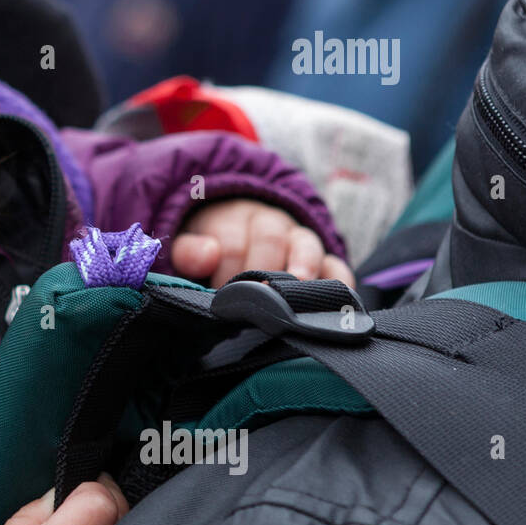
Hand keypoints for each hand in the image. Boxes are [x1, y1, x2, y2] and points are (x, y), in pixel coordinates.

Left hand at [170, 198, 355, 289]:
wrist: (235, 236)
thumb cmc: (209, 250)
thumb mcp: (187, 247)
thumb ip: (188, 251)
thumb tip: (208, 255)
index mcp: (232, 217)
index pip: (231, 241)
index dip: (225, 271)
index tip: (219, 297)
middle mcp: (269, 222)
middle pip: (269, 238)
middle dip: (259, 271)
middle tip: (251, 302)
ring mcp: (297, 240)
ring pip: (306, 245)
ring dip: (301, 271)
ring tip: (294, 299)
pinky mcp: (322, 262)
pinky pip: (336, 266)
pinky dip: (337, 284)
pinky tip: (330, 307)